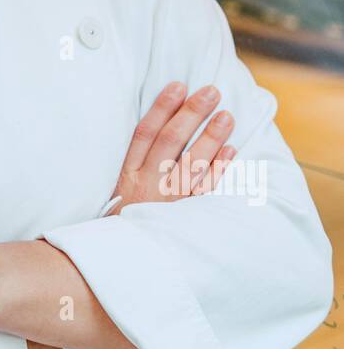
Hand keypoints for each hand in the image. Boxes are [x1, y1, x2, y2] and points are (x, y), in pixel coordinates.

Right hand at [106, 81, 236, 215]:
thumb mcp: (117, 188)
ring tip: (227, 116)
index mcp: (127, 174)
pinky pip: (203, 191)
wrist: (121, 262)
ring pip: (191, 164)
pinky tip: (230, 150)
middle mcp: (147, 184)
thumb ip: (135, 161)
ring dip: (210, 138)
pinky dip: (217, 170)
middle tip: (212, 92)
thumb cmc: (120, 219)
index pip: (145, 133)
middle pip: (170, 142)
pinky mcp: (183, 219)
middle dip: (192, 114)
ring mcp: (166, 202)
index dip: (162, 107)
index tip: (179, 85)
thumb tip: (161, 125)